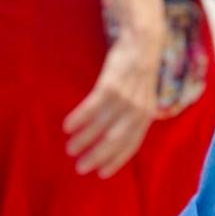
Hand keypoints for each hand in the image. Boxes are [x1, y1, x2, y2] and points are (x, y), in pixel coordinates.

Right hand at [64, 31, 160, 177]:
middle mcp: (138, 109)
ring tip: (70, 148)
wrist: (141, 42)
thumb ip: (133, 116)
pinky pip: (93, 106)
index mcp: (147, 114)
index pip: (132, 144)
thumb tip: (114, 138)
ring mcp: (125, 96)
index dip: (116, 160)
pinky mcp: (111, 84)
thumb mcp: (143, 96)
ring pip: (102, 125)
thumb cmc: (137, 73)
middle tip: (80, 167)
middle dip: (97, 156)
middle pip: (115, 139)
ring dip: (84, 139)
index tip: (101, 174)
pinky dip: (80, 118)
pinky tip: (67, 127)